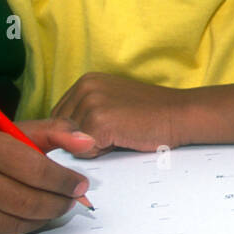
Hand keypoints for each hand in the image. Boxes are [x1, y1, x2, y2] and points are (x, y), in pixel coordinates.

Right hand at [0, 118, 96, 233]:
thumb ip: (57, 131)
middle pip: (31, 202)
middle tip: (72, 199)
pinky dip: (25, 227)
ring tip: (53, 205)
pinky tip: (29, 215)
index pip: (38, 171)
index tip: (81, 185)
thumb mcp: (18, 131)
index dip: (66, 181)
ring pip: (20, 223)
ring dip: (45, 217)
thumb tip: (88, 142)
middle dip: (60, 203)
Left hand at [51, 72, 185, 156]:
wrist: (180, 114)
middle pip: (60, 131)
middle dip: (83, 139)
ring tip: (121, 133)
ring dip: (93, 147)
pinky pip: (84, 151)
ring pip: (71, 142)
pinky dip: (102, 153)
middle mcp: (84, 87)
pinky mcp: (99, 121)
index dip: (78, 132)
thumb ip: (82, 116)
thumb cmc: (149, 115)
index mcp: (85, 81)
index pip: (58, 119)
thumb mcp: (111, 105)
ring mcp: (91, 103)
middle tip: (117, 130)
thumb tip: (54, 140)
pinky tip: (123, 138)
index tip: (106, 127)